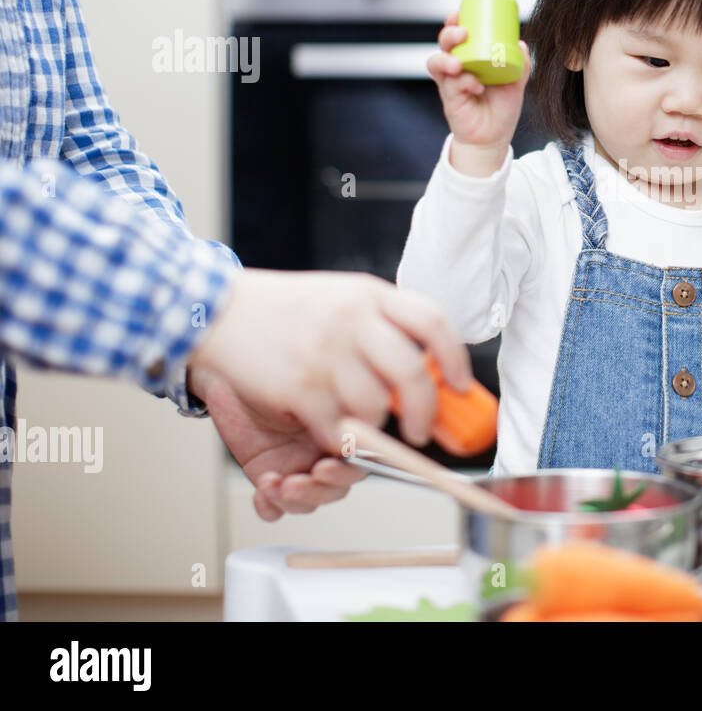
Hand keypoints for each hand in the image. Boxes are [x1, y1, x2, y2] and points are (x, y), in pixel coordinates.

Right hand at [188, 269, 472, 451]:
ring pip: (378, 408)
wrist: (212, 311)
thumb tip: (429, 364)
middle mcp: (353, 320)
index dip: (454, 359)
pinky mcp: (301, 387)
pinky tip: (329, 428)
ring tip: (359, 419)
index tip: (458, 386)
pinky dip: (340, 438)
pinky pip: (340, 428)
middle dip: (426, 413)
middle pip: (413, 374)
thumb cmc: (282, 309)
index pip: (433, 323)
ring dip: (374, 426)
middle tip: (422, 431)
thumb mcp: (341, 297)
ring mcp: (327, 353)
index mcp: (369, 294)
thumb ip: (382, 323)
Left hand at [194, 367, 367, 520]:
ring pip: (313, 497)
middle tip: (306, 478)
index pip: (366, 454)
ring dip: (297, 498)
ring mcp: (301, 462)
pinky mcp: (273, 475)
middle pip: (342, 481)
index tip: (329, 464)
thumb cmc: (268, 364)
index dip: (352, 465)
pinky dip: (271, 507)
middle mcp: (328, 445)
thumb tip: (346, 442)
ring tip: (275, 484)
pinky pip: (278, 505)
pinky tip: (262, 494)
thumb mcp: (302, 382)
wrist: (226, 369)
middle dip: (324, 487)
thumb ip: (328, 411)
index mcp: (347, 421)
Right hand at [428, 8, 531, 173]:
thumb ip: (521, 63)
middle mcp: (459, 65)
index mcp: (473, 56)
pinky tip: (475, 86)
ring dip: (446, 59)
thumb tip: (520, 44)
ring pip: (437, 62)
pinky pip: (450, 85)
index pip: (460, 33)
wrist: (495, 136)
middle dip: (449, 34)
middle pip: (445, 43)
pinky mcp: (450, 98)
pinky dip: (462, 82)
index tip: (460, 13)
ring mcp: (451, 81)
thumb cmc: (502, 106)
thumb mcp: (517, 81)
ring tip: (458, 64)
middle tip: (462, 33)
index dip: (456, 21)